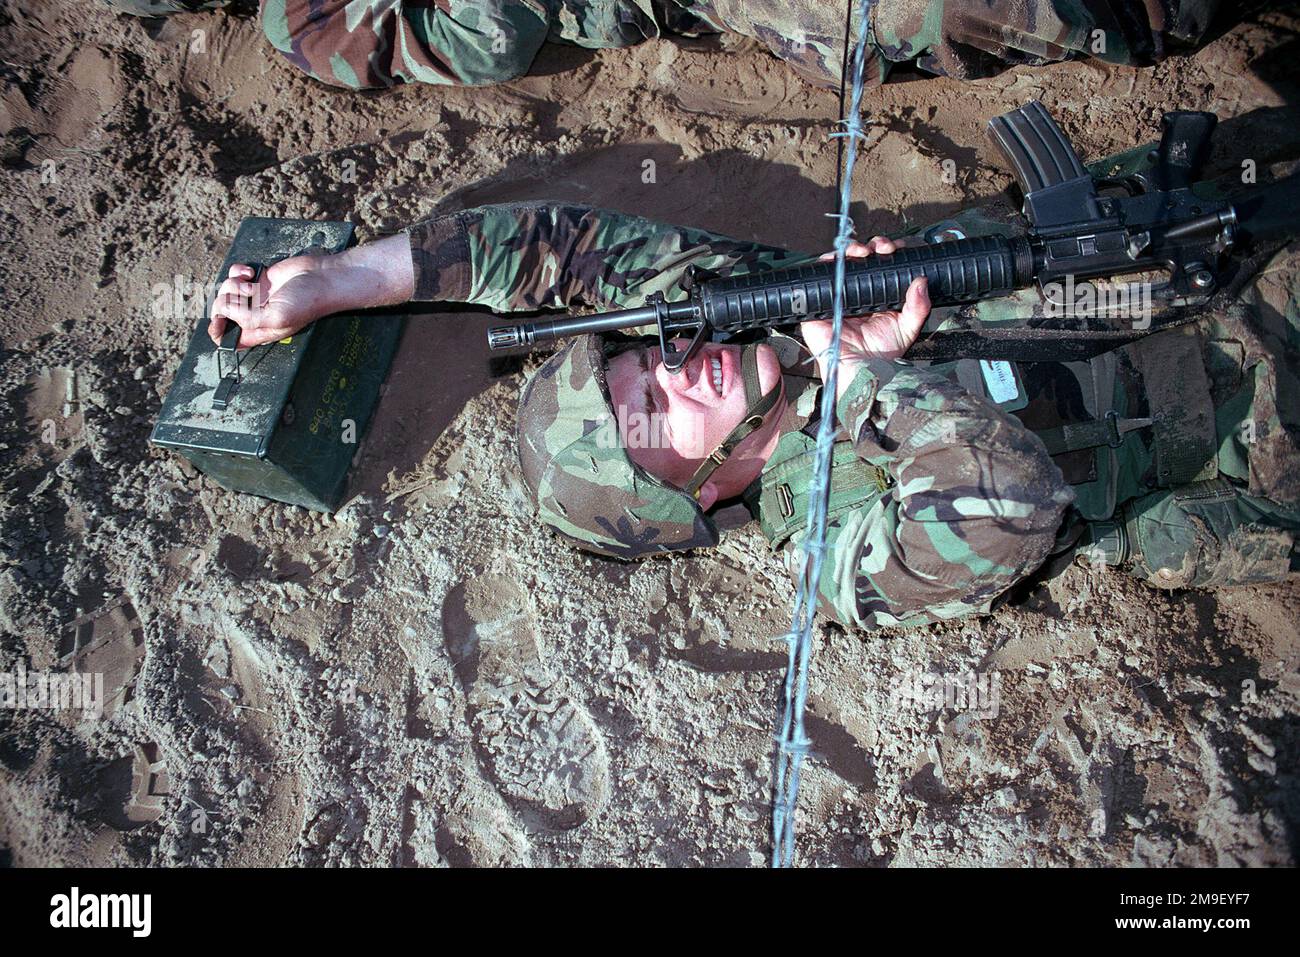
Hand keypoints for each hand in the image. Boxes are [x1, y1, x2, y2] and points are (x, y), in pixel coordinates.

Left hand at [208, 255, 334, 347]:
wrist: (321, 277)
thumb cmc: (307, 302)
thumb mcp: (276, 318)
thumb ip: (247, 318)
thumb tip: (223, 310)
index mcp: (258, 332)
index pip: (227, 339)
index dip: (218, 330)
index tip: (220, 318)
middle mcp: (254, 315)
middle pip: (221, 312)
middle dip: (225, 302)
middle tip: (241, 298)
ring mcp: (254, 297)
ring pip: (226, 291)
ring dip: (234, 285)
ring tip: (252, 285)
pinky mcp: (257, 279)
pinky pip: (235, 274)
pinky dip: (239, 271)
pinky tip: (252, 273)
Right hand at [801, 235, 929, 398]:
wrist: (861, 369)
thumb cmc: (882, 354)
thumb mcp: (908, 327)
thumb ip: (918, 305)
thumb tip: (922, 280)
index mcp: (877, 297)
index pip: (881, 266)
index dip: (888, 253)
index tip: (895, 249)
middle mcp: (858, 294)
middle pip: (861, 260)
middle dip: (871, 247)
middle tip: (881, 248)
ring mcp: (838, 296)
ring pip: (841, 263)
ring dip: (850, 250)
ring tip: (861, 251)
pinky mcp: (820, 303)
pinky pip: (819, 277)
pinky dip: (827, 263)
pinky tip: (839, 259)